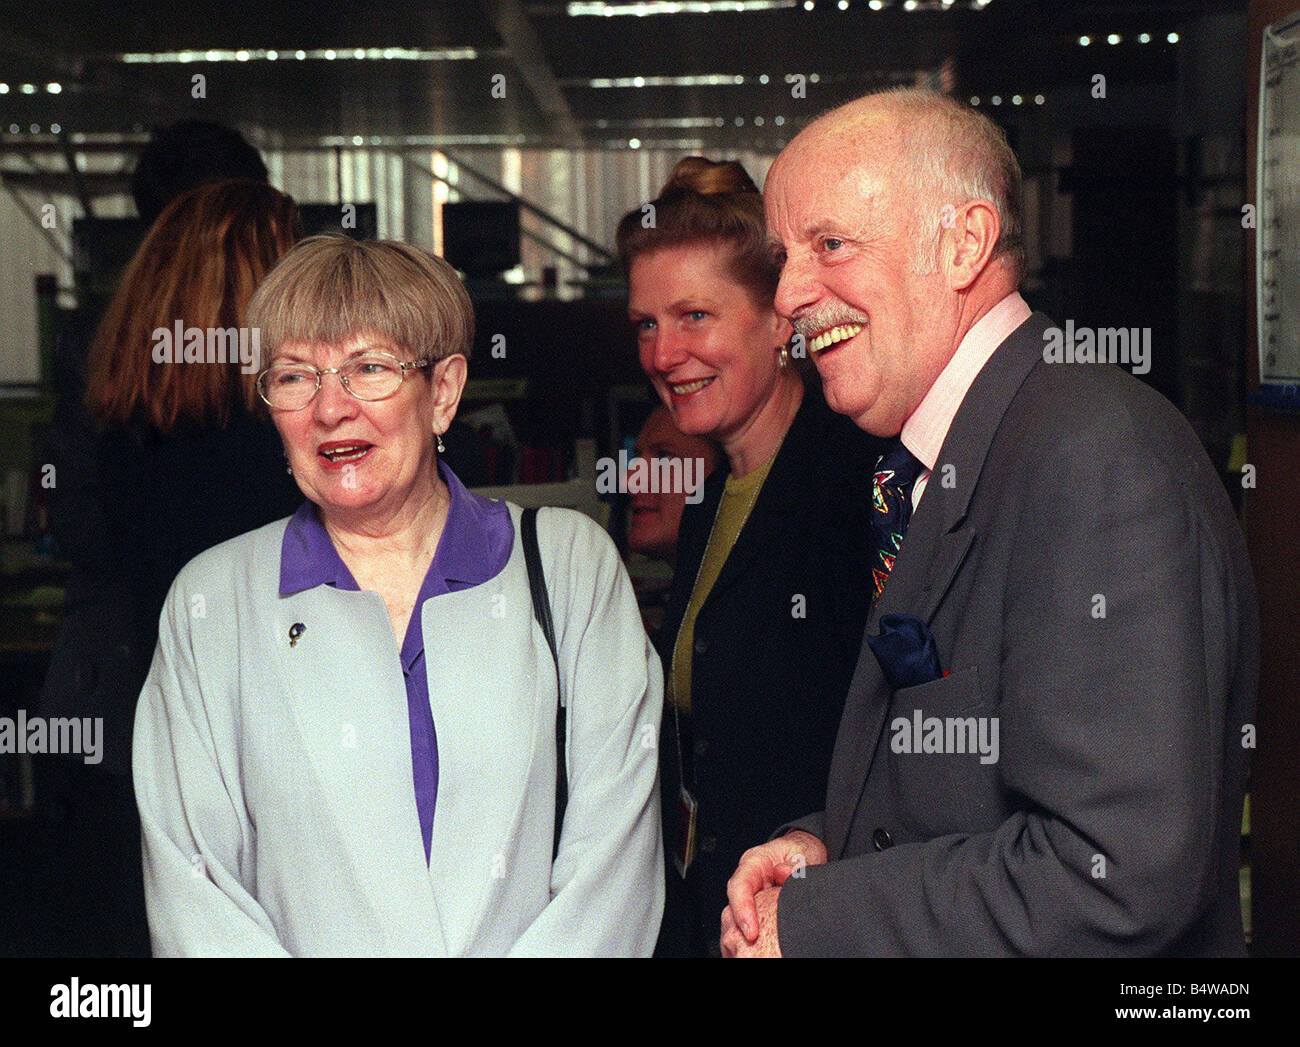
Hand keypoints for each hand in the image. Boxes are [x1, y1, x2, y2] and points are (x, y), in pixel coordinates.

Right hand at [721, 831, 826, 947]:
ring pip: (735, 918)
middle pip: (732, 906)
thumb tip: (784, 873)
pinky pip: (747, 924)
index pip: (739, 886)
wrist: (803, 852)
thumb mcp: (802, 853)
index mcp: (754, 862)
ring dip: (741, 936)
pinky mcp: (755, 907)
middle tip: (753, 949)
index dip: (742, 910)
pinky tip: (759, 949)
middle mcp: (747, 879)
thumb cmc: (800, 851)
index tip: (751, 932)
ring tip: (754, 952)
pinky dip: (750, 938)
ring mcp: (750, 894)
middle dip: (738, 930)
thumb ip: (794, 864)